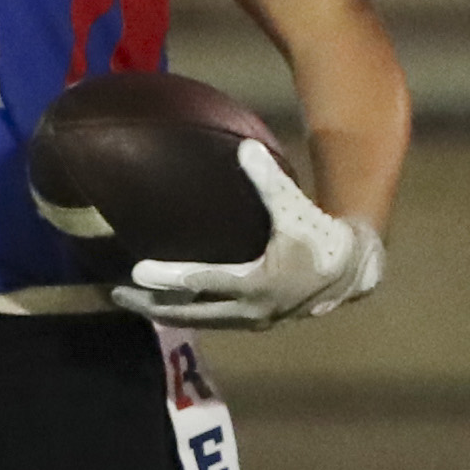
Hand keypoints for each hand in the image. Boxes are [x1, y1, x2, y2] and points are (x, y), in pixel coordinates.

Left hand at [116, 139, 385, 328]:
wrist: (352, 273)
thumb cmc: (320, 237)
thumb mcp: (295, 208)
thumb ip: (269, 180)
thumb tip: (246, 147)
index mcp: (259, 283)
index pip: (206, 283)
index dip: (171, 278)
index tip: (138, 272)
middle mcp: (251, 309)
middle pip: (192, 313)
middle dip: (153, 306)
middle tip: (117, 294)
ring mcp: (252, 320)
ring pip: (199, 322)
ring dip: (166, 312)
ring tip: (130, 300)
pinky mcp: (252, 320)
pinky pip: (211, 321)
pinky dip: (186, 313)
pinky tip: (163, 303)